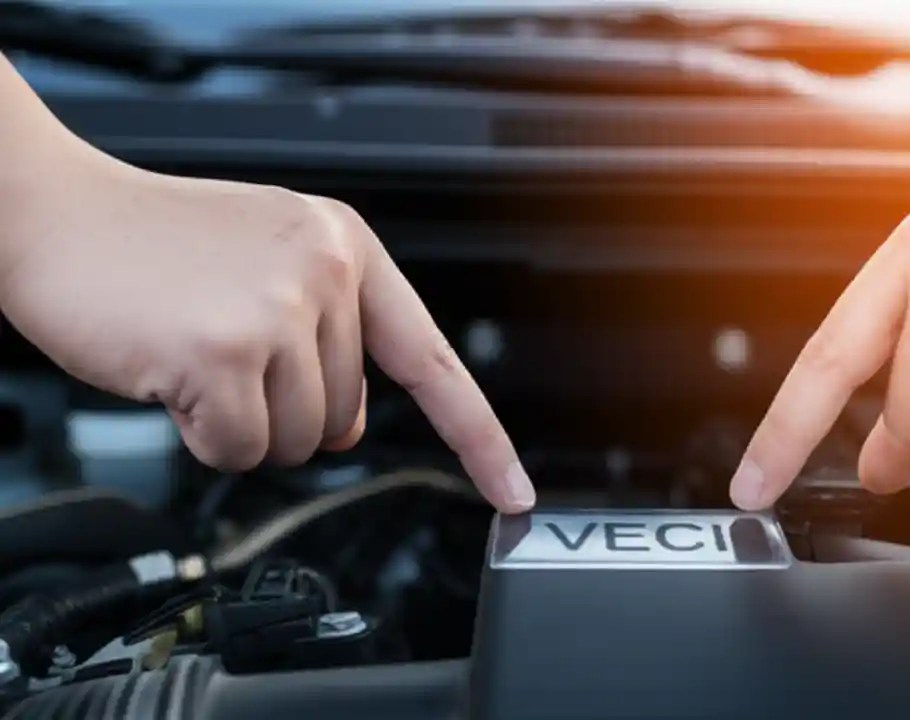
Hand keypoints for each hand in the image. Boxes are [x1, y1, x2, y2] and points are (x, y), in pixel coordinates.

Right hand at [0, 155, 534, 512]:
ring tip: (195, 355)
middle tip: (224, 353)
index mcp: (344, 246)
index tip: (511, 491)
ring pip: (297, 442)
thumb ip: (328, 333)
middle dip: (282, 409)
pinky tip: (171, 376)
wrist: (50, 214)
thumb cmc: (150, 244)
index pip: (432, 360)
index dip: (478, 435)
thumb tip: (349, 426)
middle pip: (345, 418)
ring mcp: (277, 309)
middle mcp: (324, 271)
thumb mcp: (267, 263)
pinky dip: (202, 436)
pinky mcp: (224, 352)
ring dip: (241, 423)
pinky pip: (240, 452)